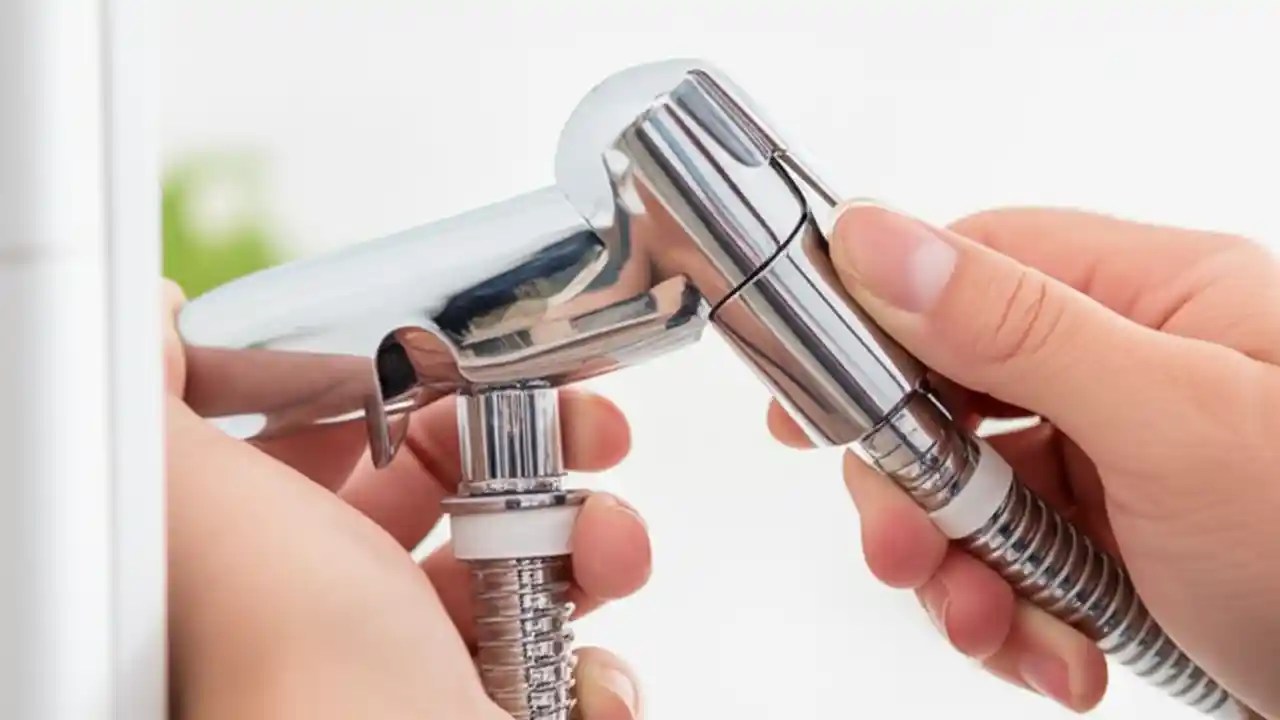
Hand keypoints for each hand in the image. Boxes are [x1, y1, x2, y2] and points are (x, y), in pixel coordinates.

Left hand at [163, 283, 649, 719]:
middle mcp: (350, 621)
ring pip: (537, 574)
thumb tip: (153, 319)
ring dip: (598, 546)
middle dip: (545, 450)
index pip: (350, 443)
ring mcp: (430, 678)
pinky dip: (603, 668)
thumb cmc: (307, 682)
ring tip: (611, 550)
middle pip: (463, 497)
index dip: (425, 391)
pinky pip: (578, 669)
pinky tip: (590, 683)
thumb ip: (165, 399)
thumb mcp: (206, 506)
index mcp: (274, 554)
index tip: (488, 361)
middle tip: (589, 429)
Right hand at [768, 206, 1279, 716]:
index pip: (966, 271)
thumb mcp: (1173, 423)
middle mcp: (1129, 370)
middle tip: (910, 550)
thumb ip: (1016, 326)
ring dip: (965, 574)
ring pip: (972, 493)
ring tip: (1002, 630)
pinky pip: (1014, 563)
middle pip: (949, 397)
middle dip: (918, 488)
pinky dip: (1014, 619)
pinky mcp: (1115, 541)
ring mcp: (1120, 461)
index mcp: (1153, 297)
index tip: (807, 402)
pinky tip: (1057, 654)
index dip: (874, 329)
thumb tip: (876, 239)